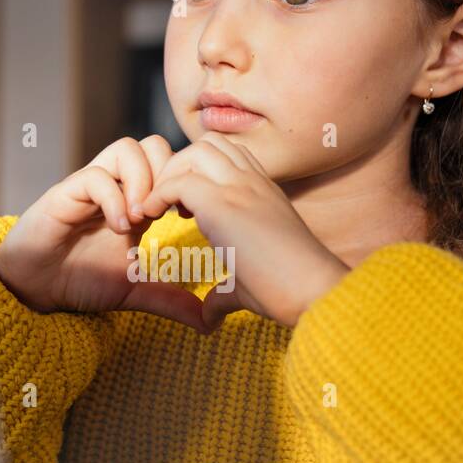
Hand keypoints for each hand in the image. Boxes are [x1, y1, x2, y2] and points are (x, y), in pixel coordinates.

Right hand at [0, 135, 212, 331]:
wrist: (33, 286)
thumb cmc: (79, 280)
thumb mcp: (134, 292)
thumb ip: (169, 300)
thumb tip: (209, 324)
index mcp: (137, 201)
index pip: (172, 166)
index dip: (187, 184)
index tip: (192, 218)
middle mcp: (117, 186)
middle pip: (154, 145)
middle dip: (168, 175)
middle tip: (169, 213)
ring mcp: (92, 186)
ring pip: (127, 149)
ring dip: (143, 182)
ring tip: (143, 220)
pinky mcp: (66, 192)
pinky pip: (96, 176)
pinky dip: (114, 199)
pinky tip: (119, 229)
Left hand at [138, 131, 349, 329]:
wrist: (312, 291)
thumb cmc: (287, 291)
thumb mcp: (247, 285)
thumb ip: (223, 294)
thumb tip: (207, 318)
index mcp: (264, 192)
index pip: (228, 156)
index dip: (199, 173)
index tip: (184, 209)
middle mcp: (253, 183)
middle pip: (209, 144)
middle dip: (180, 167)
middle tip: (168, 206)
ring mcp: (240, 188)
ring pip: (195, 152)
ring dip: (170, 175)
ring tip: (159, 208)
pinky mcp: (224, 205)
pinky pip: (179, 181)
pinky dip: (157, 194)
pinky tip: (150, 216)